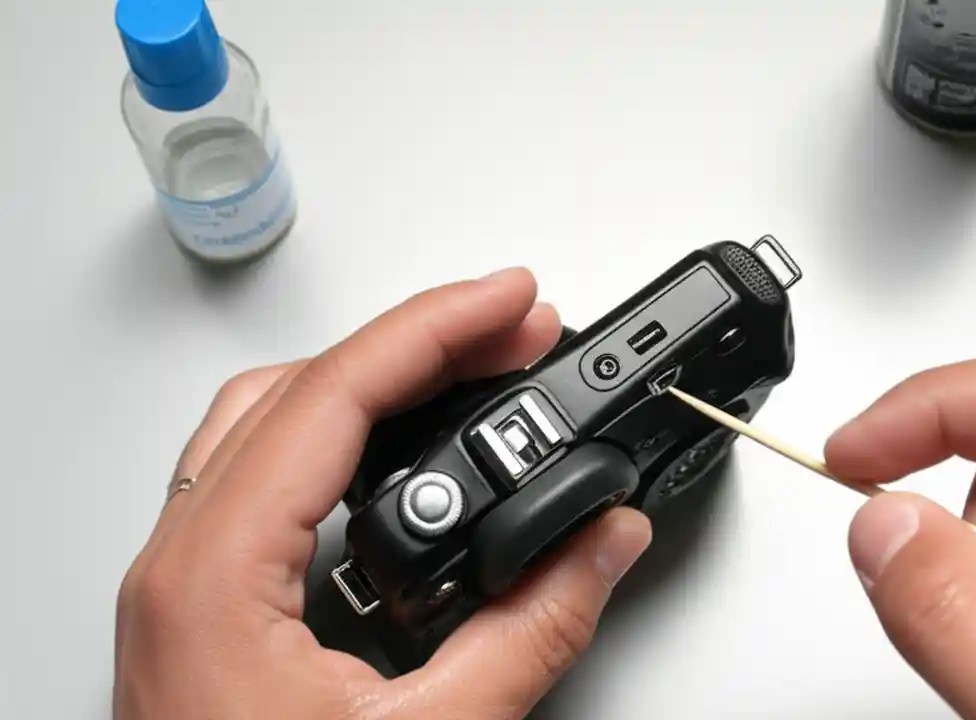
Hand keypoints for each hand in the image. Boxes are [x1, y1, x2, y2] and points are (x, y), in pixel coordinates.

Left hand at [114, 269, 652, 718]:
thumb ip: (530, 635)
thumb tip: (604, 543)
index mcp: (214, 575)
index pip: (336, 396)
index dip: (438, 328)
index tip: (515, 300)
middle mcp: (179, 561)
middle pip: (298, 387)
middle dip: (417, 341)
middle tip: (512, 328)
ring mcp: (182, 580)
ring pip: (267, 420)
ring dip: (372, 378)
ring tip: (468, 368)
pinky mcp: (202, 604)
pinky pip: (259, 473)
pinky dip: (336, 433)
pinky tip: (396, 446)